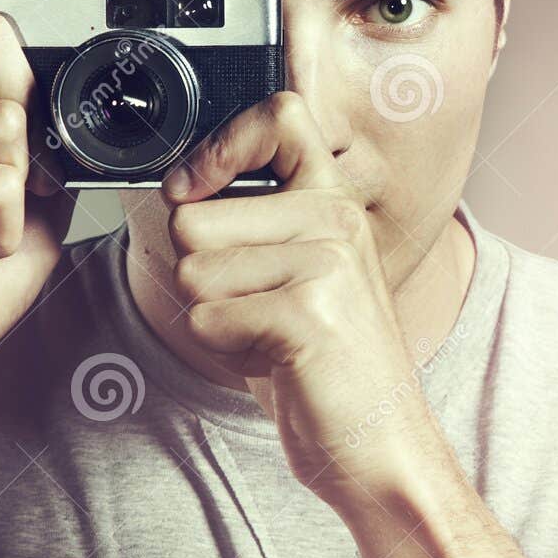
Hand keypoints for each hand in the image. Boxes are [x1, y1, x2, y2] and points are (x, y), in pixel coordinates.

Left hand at [163, 92, 440, 500]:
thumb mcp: (304, 270)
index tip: (195, 186)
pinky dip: (226, 350)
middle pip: (193, 218)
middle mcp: (335, 218)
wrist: (380, 440)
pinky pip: (207, 320)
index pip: (278, 117)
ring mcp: (326, 262)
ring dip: (215, 317)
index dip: (220, 145)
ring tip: (271, 334)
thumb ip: (256, 221)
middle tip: (256, 307)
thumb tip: (177, 191)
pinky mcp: (307, 312)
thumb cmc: (328, 360)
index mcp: (334, 200)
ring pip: (193, 273)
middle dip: (201, 275)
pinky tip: (276, 360)